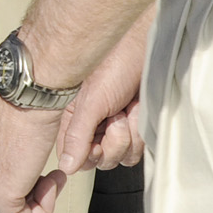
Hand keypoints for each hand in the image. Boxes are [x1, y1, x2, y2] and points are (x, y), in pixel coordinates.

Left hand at [0, 85, 66, 212]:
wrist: (28, 94)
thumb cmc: (19, 102)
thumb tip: (10, 171)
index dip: (1, 194)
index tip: (26, 178)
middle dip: (18, 203)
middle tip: (42, 182)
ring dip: (35, 204)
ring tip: (51, 179)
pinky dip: (44, 208)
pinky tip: (53, 181)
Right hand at [56, 10, 149, 173]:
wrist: (146, 47)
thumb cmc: (115, 63)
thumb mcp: (90, 102)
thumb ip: (77, 135)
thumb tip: (66, 165)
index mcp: (75, 120)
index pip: (76, 157)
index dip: (89, 155)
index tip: (97, 140)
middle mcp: (94, 127)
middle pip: (103, 161)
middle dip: (114, 141)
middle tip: (115, 114)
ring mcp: (117, 127)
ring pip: (124, 157)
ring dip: (130, 133)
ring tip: (128, 108)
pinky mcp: (137, 127)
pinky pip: (140, 148)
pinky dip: (142, 130)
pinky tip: (138, 109)